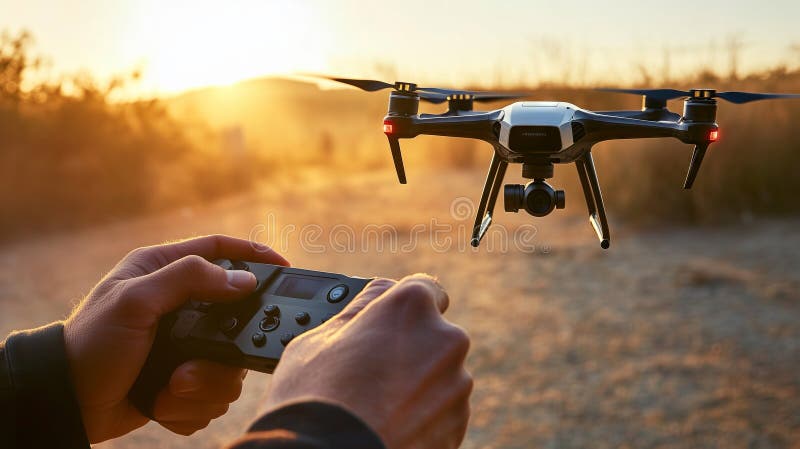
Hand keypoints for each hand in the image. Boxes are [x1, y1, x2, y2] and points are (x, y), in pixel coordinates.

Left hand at [64, 235, 288, 442]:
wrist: (69, 403)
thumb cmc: (92, 345)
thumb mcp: (134, 300)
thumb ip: (188, 279)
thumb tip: (242, 279)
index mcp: (165, 272)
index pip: (220, 249)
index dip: (255, 255)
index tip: (286, 267)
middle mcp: (180, 306)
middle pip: (237, 319)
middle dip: (224, 353)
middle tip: (192, 366)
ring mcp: (186, 344)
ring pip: (229, 366)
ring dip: (202, 386)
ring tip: (170, 388)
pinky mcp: (185, 379)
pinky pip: (214, 395)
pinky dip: (191, 406)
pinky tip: (164, 401)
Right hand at [264, 275, 472, 448]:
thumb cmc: (315, 397)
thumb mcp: (318, 338)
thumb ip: (357, 310)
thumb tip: (374, 296)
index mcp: (411, 307)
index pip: (423, 288)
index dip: (403, 306)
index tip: (387, 323)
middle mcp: (445, 339)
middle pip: (432, 334)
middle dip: (409, 348)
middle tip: (372, 372)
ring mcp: (457, 385)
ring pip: (439, 374)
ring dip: (418, 384)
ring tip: (377, 406)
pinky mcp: (458, 424)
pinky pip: (443, 410)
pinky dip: (424, 416)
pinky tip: (390, 425)